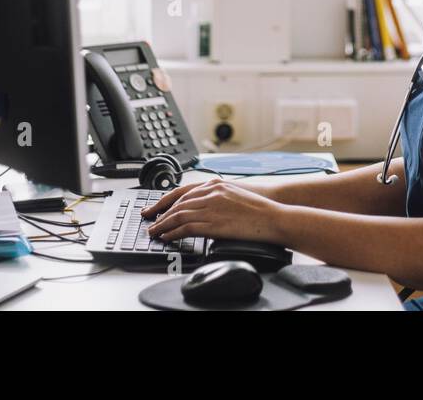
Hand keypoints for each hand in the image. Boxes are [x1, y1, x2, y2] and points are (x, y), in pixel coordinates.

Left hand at [144, 178, 287, 244]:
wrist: (273, 214)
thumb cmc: (257, 206)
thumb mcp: (234, 194)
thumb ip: (216, 196)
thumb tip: (203, 207)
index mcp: (214, 184)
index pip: (182, 191)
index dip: (165, 200)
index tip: (155, 207)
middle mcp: (210, 193)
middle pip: (177, 203)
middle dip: (160, 212)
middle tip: (149, 220)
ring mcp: (211, 208)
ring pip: (178, 215)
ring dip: (163, 224)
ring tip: (154, 232)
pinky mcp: (213, 223)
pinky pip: (186, 228)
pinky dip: (173, 233)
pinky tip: (167, 237)